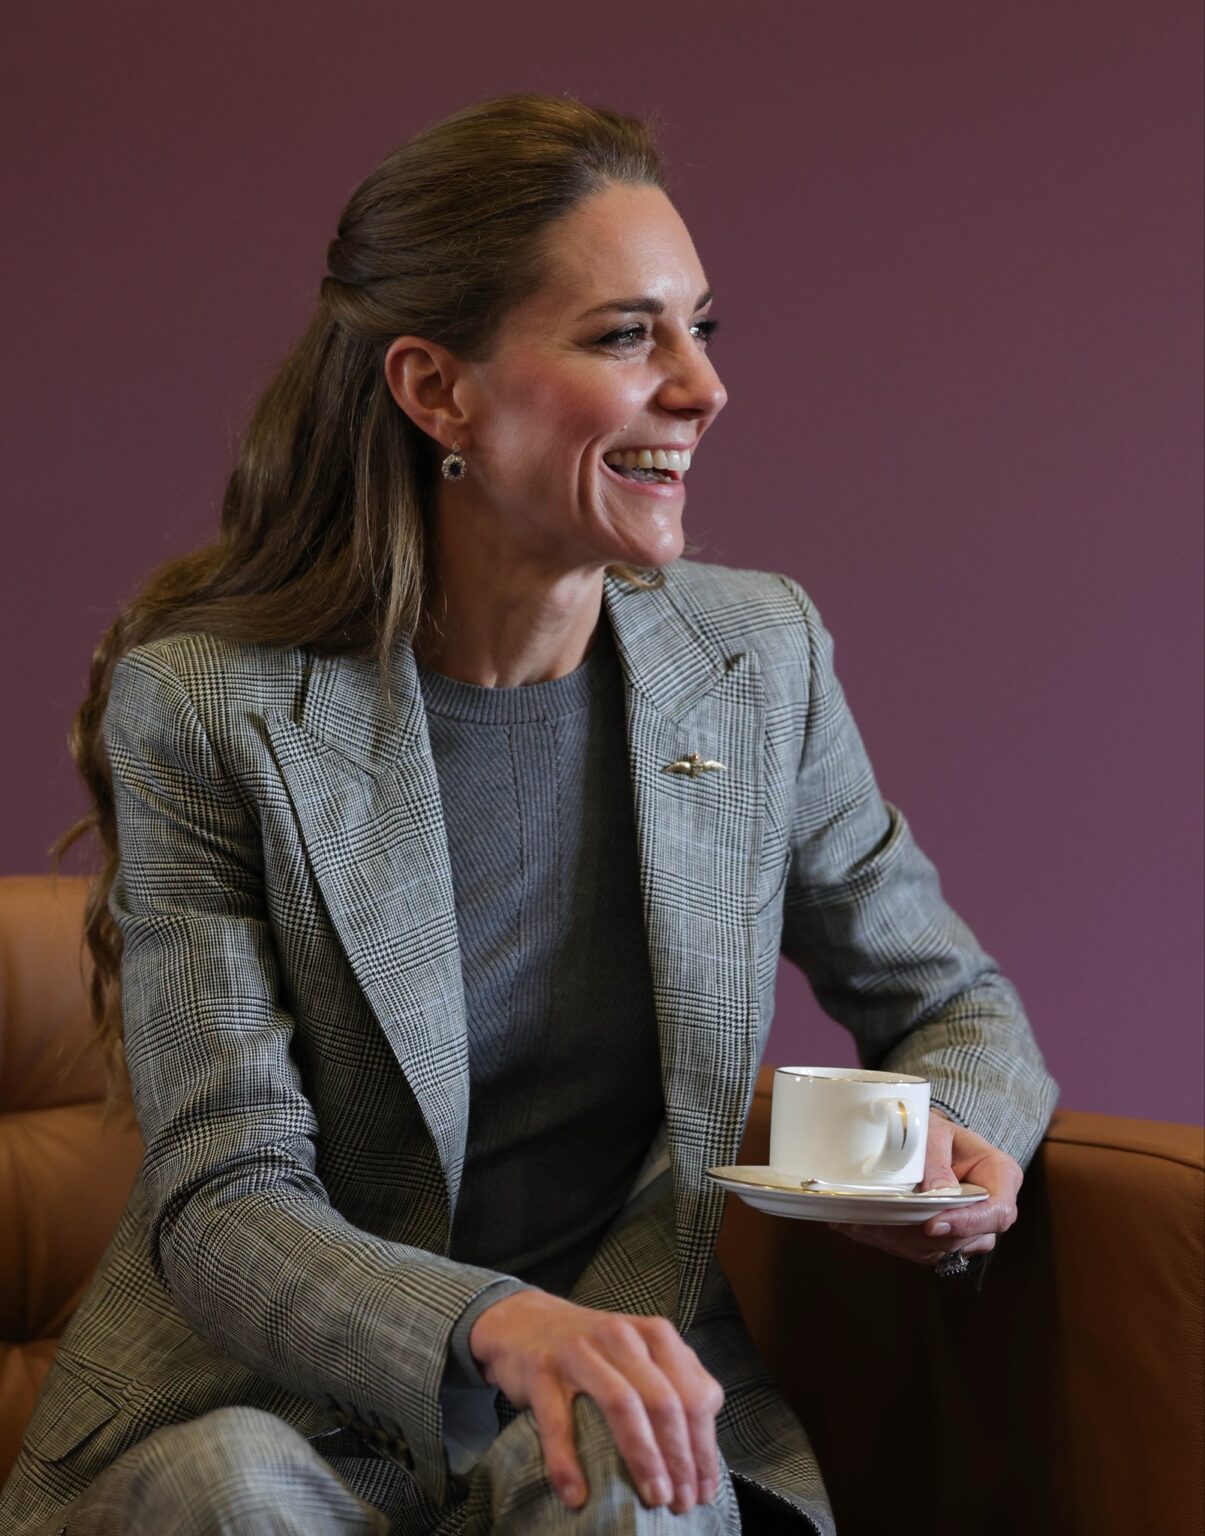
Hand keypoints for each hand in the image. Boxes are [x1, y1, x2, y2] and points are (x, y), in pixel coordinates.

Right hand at [468, 1289, 723, 1514]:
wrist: (525, 1322)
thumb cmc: (594, 1350)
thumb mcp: (641, 1351)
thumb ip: (676, 1379)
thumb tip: (706, 1433)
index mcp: (654, 1334)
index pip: (693, 1393)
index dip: (703, 1446)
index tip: (704, 1489)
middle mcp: (622, 1336)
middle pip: (663, 1400)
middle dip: (678, 1457)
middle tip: (681, 1502)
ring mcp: (581, 1350)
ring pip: (622, 1403)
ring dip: (642, 1457)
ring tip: (653, 1498)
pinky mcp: (542, 1369)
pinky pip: (557, 1421)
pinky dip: (567, 1462)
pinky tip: (577, 1495)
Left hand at [836, 1110, 1022, 1265]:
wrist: (922, 1138)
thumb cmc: (933, 1131)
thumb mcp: (933, 1134)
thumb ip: (936, 1162)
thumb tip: (939, 1193)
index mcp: (1000, 1174)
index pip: (997, 1211)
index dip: (967, 1223)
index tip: (932, 1224)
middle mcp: (993, 1206)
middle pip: (973, 1237)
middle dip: (932, 1235)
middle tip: (892, 1223)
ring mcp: (974, 1227)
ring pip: (950, 1249)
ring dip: (914, 1242)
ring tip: (880, 1224)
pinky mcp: (950, 1238)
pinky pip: (931, 1252)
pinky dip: (905, 1244)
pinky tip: (882, 1228)